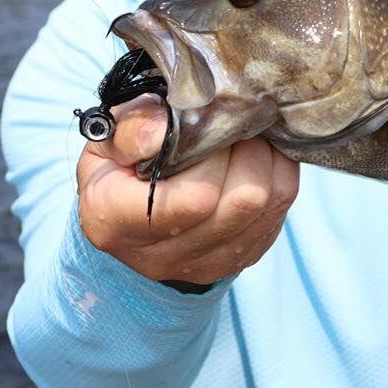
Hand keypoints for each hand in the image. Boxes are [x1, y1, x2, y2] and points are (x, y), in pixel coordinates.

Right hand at [77, 95, 298, 285]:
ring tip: (245, 138)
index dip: (214, 155)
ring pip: (270, 203)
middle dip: (248, 149)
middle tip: (234, 124)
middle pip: (243, 199)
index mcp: (116, 222)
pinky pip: (281, 211)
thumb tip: (167, 129)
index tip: (208, 124)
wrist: (126, 214)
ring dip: (267, 159)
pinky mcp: (239, 258)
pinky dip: (276, 175)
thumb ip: (133, 129)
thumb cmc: (118, 168)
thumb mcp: (107, 141)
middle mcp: (162, 256)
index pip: (193, 199)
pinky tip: (255, 159)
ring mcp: (206, 264)